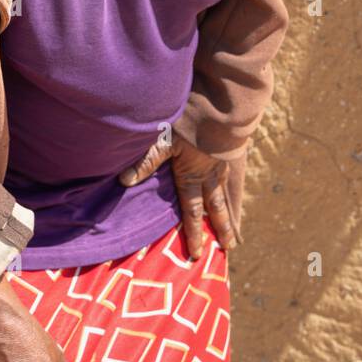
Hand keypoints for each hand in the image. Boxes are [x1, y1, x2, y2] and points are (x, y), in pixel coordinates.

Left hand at [118, 132, 240, 258]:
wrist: (221, 107)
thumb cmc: (191, 122)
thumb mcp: (164, 139)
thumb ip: (146, 161)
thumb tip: (124, 180)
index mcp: (192, 177)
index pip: (192, 212)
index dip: (194, 234)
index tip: (197, 254)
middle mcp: (209, 177)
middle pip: (214, 209)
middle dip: (219, 230)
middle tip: (226, 250)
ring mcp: (222, 166)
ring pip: (227, 197)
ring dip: (230, 217)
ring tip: (236, 236)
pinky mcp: (230, 155)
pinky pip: (234, 181)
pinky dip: (236, 194)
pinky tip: (237, 199)